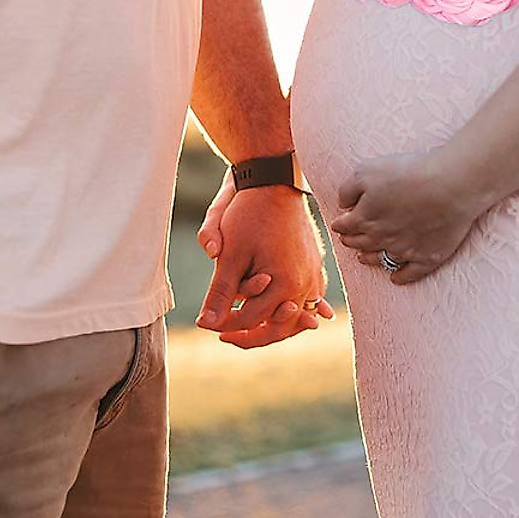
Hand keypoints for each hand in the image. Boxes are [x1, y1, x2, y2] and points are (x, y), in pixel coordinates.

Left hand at [196, 171, 333, 348]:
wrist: (275, 184)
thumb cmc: (249, 216)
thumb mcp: (230, 255)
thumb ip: (219, 292)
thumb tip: (204, 323)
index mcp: (284, 284)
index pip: (251, 320)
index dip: (224, 324)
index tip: (205, 322)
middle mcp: (304, 286)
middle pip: (277, 327)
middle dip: (249, 332)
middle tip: (223, 333)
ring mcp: (313, 277)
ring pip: (294, 317)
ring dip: (272, 324)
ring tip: (247, 325)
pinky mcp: (315, 268)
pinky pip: (306, 300)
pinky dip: (290, 309)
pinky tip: (277, 312)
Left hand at [330, 147, 489, 284]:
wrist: (451, 185)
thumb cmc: (409, 173)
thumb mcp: (367, 171)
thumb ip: (348, 190)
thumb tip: (343, 205)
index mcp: (364, 218)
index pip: (344, 226)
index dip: (340, 224)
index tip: (339, 223)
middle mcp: (381, 238)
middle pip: (360, 243)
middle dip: (351, 241)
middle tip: (348, 240)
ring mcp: (405, 251)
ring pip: (380, 260)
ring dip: (369, 258)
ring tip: (363, 257)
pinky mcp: (428, 257)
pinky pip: (410, 274)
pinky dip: (400, 277)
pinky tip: (395, 278)